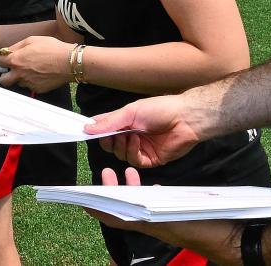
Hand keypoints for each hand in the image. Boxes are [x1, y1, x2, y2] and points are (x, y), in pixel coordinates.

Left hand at [0, 36, 74, 92]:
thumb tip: (8, 51)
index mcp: (15, 60)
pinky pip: (31, 86)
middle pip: (3, 80)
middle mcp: (19, 74)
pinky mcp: (38, 89)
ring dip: (22, 77)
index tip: (7, 58)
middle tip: (14, 69)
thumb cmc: (51, 48)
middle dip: (6, 75)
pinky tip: (42, 74)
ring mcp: (28, 83)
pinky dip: (33, 81)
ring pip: (19, 83)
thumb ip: (16, 46)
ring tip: (33, 69)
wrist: (68, 62)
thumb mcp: (31, 40)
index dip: (3, 58)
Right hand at [85, 94, 204, 168]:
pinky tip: (137, 141)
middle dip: (108, 140)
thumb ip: (110, 122)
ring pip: (120, 155)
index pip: (103, 128)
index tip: (85, 131)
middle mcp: (129, 136)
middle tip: (113, 133)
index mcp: (124, 122)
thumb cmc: (160, 109)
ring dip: (122, 145)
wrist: (185, 118)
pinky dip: (133, 152)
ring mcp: (140, 148)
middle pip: (109, 145)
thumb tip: (87, 128)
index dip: (95, 131)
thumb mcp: (130, 111)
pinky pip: (135, 161)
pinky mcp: (150, 159)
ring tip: (130, 135)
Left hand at [87, 166, 241, 263]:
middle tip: (105, 172)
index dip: (96, 208)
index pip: (113, 217)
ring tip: (125, 172)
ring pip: (136, 205)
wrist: (233, 239)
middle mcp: (151, 224)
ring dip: (127, 189)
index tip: (81, 197)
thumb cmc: (205, 228)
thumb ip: (152, 207)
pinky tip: (149, 182)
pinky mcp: (173, 218)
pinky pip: (152, 205)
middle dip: (109, 191)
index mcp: (147, 224)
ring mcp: (162, 222)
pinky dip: (146, 192)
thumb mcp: (175, 215)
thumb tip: (130, 196)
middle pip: (122, 208)